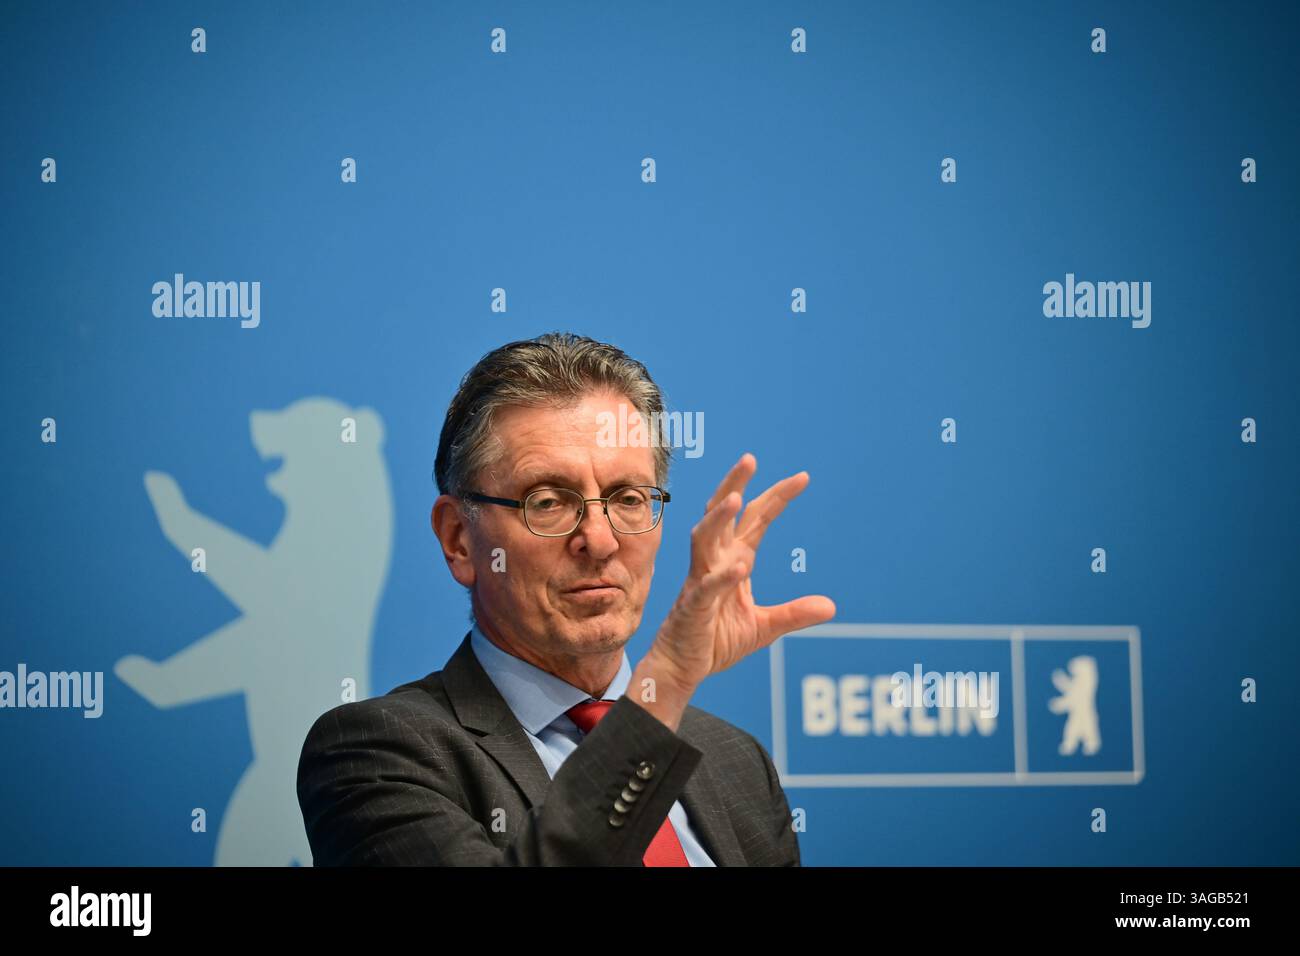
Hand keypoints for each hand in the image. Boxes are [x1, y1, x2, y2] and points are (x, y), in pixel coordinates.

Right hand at [649, 453, 835, 689]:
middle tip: (750, 458)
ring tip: (736, 499)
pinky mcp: (693, 606)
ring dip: (719, 518)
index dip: (777, 497)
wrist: (682, 668)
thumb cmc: (715, 640)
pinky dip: (722, 576)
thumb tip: (831, 606)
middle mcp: (715, 562)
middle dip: (735, 485)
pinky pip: (707, 586)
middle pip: (723, 515)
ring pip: (705, 539)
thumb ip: (795, 614)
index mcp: (734, 560)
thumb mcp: (764, 627)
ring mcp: (701, 581)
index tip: (802, 477)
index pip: (756, 520)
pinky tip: (739, 566)